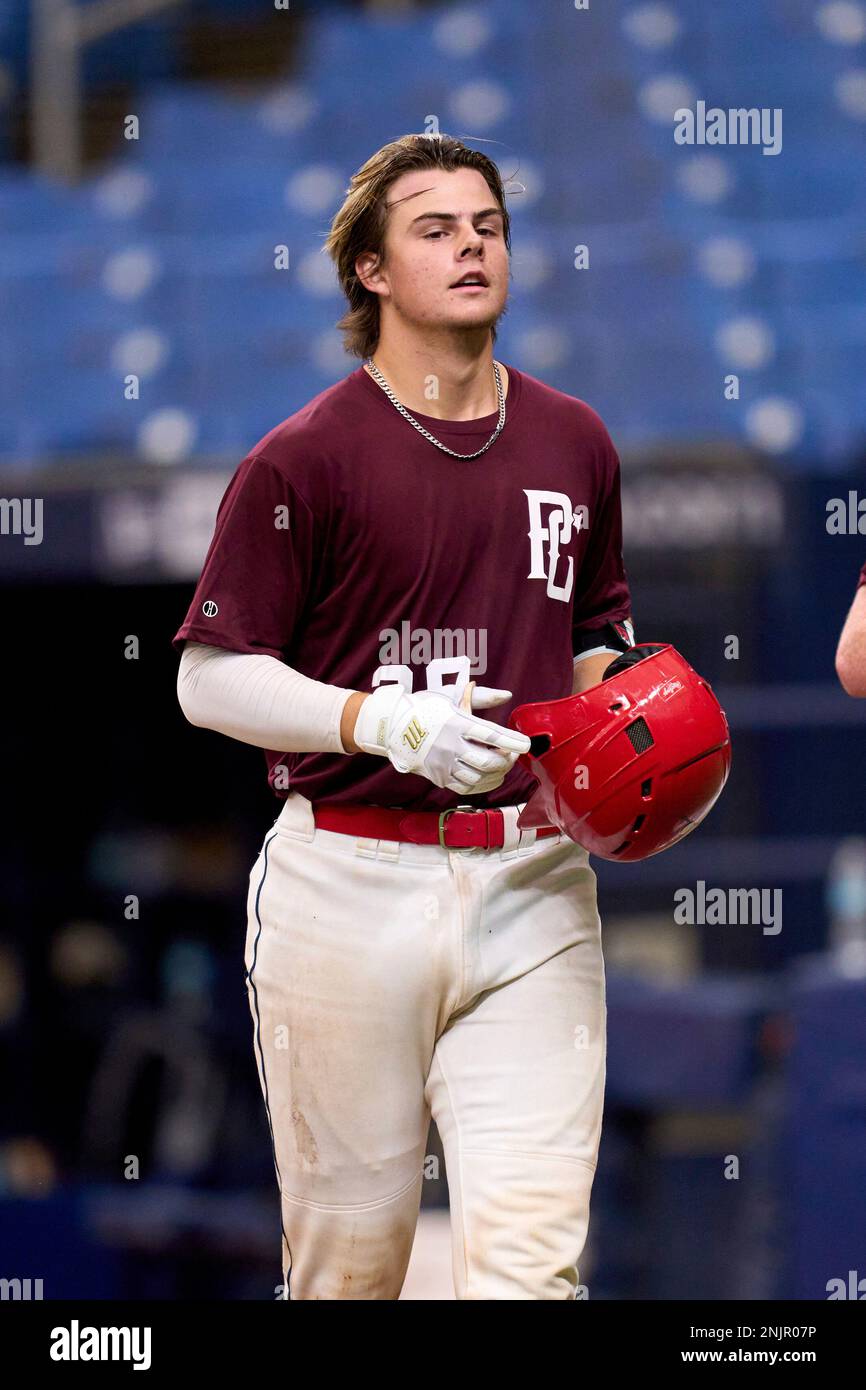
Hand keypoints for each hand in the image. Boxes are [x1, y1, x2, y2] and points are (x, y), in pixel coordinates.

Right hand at [352, 680, 530, 793]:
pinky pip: (468, 788)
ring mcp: (444, 764)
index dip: (512, 741)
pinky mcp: (440, 777)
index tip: (526, 744)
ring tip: (503, 765)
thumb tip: (507, 695)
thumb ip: (481, 697)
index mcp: (456, 722)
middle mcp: (450, 745)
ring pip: (480, 777)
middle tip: (513, 753)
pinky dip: (485, 785)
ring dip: (498, 773)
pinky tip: (492, 778)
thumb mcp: (451, 695)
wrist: (393, 727)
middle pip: (489, 761)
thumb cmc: (426, 707)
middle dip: (507, 760)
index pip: (491, 734)